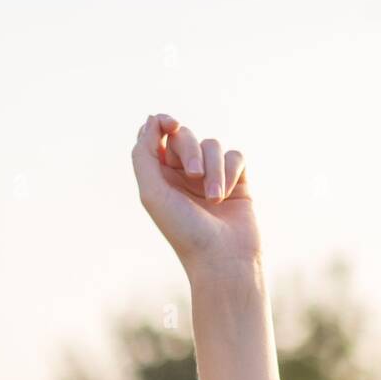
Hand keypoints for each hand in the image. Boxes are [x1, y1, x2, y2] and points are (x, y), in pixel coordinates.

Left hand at [131, 114, 262, 278]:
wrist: (222, 259)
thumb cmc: (184, 231)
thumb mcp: (152, 193)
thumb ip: (143, 154)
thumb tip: (151, 120)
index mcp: (160, 178)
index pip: (157, 137)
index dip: (162, 123)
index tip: (171, 124)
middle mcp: (184, 175)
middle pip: (185, 136)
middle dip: (190, 149)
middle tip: (194, 175)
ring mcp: (211, 177)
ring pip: (213, 145)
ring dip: (214, 169)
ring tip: (214, 200)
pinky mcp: (237, 180)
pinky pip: (235, 156)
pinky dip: (230, 173)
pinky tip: (227, 196)